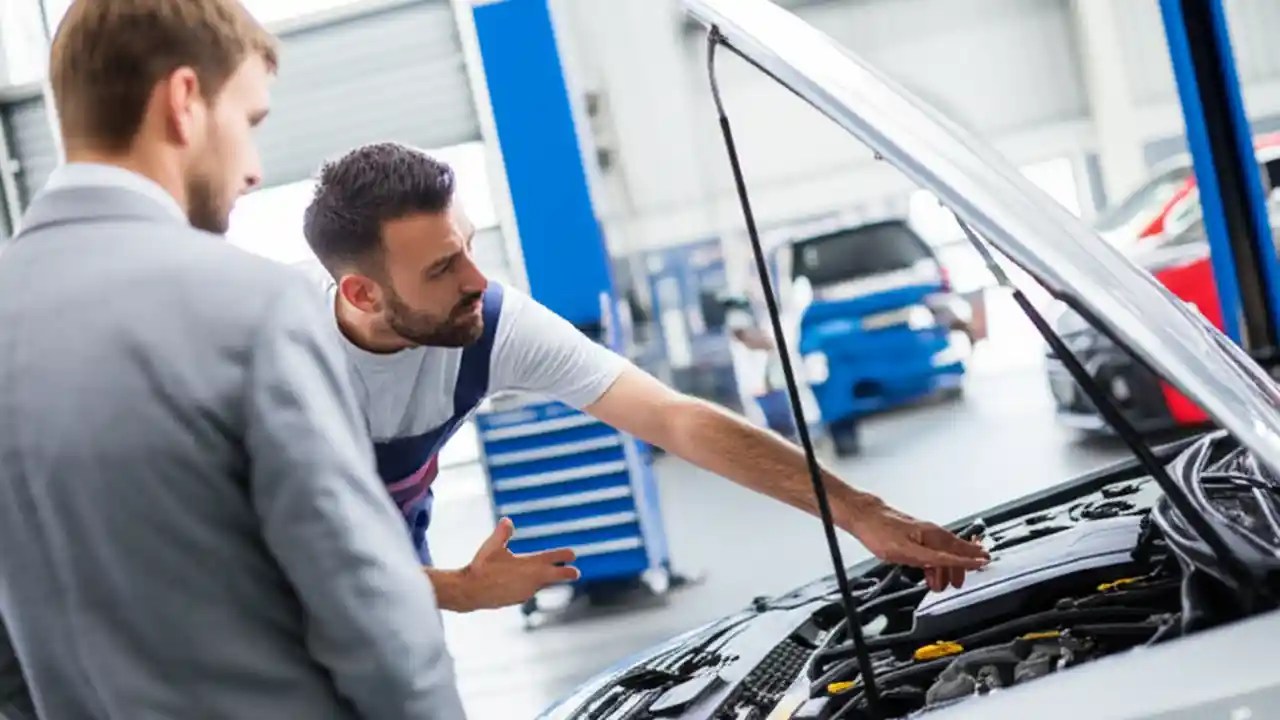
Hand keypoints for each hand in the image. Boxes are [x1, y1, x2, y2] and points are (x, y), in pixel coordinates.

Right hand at [457, 517, 579, 610]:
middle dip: (567, 573)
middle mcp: (532, 580)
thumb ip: (502, 533)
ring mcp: (527, 592)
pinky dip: (534, 585)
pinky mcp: (519, 599)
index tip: (573, 555)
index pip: (553, 558)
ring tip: (554, 575)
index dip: (565, 556)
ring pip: (544, 584)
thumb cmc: (481, 567)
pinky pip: (531, 591)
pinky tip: (529, 582)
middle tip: (576, 573)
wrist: (470, 592)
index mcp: (529, 565)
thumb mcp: (492, 546)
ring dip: (549, 579)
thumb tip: (507, 520)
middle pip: (557, 576)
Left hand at [845, 498, 989, 591]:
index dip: (971, 560)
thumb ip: (932, 559)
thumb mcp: (908, 552)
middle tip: (959, 583)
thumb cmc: (881, 533)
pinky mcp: (913, 533)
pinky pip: (931, 549)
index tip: (985, 563)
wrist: (864, 517)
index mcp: (933, 536)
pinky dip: (934, 561)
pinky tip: (930, 569)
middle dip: (959, 567)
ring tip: (943, 583)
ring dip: (945, 567)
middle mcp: (931, 532)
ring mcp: (923, 532)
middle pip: (954, 551)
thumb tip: (951, 562)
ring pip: (942, 551)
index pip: (958, 551)